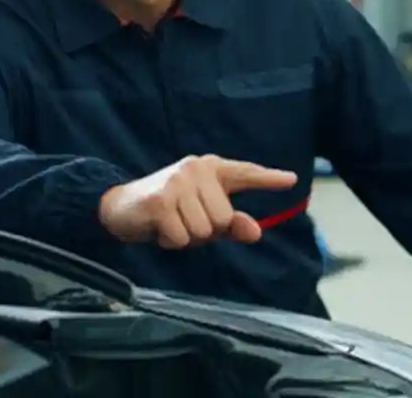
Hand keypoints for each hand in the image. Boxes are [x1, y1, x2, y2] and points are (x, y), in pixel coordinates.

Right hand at [98, 155, 297, 248]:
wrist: (119, 206)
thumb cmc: (167, 210)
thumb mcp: (201, 215)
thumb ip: (231, 223)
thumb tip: (256, 232)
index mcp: (210, 168)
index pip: (244, 173)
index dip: (268, 178)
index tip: (291, 180)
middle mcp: (196, 168)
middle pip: (224, 219)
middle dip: (206, 231)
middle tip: (183, 221)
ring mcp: (177, 183)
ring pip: (204, 231)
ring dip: (187, 237)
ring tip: (171, 223)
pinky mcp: (161, 201)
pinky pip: (183, 238)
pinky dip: (171, 242)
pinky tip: (159, 228)